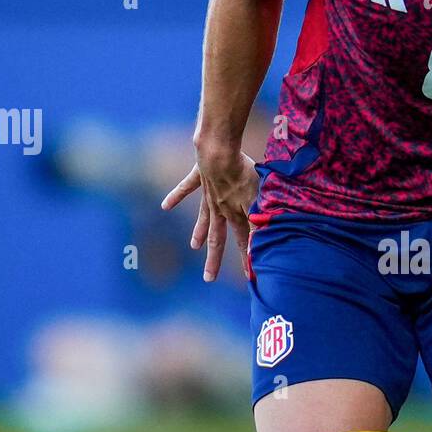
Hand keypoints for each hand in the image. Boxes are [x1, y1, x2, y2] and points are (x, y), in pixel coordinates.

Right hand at [161, 145, 256, 281]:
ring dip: (199, 233)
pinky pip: (186, 188)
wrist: (218, 152)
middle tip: (208, 279)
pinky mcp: (199, 176)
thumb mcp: (258, 197)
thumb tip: (266, 240)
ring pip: (203, 217)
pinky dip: (176, 197)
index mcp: (236, 212)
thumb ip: (261, 219)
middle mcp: (221, 207)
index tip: (249, 277)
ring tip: (194, 247)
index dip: (247, 258)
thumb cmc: (243, 171)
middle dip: (214, 259)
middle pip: (218, 237)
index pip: (244, 240)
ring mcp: (208, 193)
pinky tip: (165, 206)